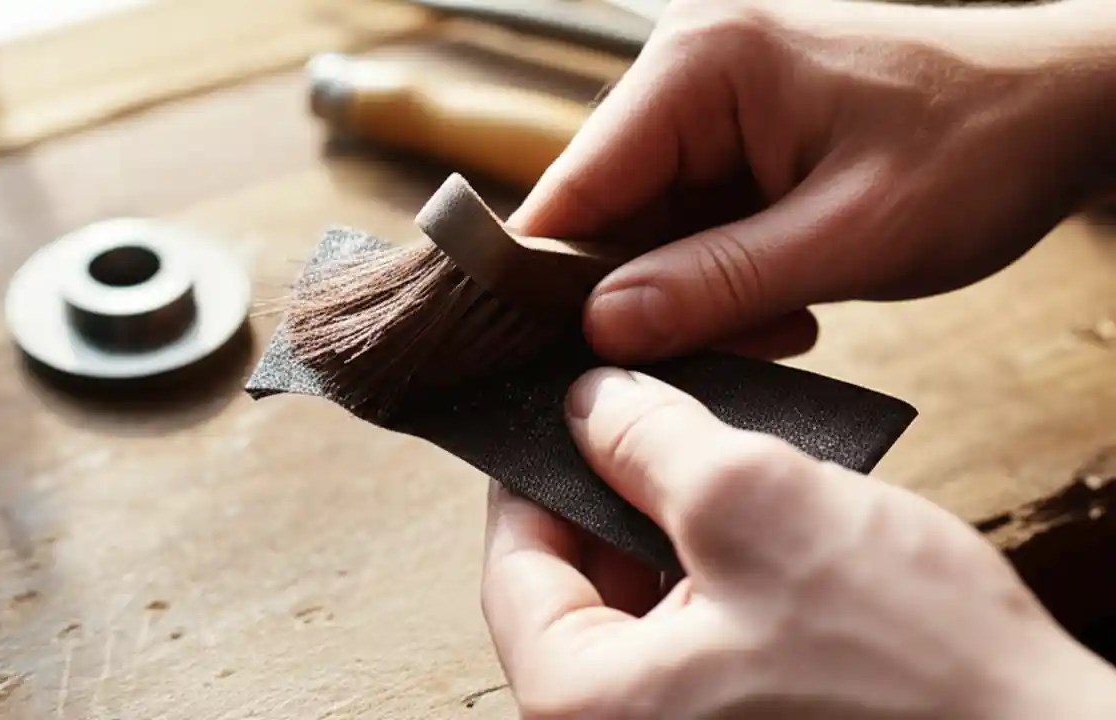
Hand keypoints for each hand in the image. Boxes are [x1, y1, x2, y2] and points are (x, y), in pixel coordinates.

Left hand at [482, 369, 1115, 718]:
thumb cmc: (911, 661)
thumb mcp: (757, 505)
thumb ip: (648, 441)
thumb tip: (586, 403)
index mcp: (585, 707)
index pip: (513, 565)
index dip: (537, 471)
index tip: (567, 413)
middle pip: (572, 587)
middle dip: (616, 498)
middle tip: (656, 426)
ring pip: (636, 609)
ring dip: (671, 534)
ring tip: (724, 475)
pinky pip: (691, 644)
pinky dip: (714, 580)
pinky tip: (763, 537)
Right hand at [511, 0, 1115, 361]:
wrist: (1066, 106)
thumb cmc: (980, 150)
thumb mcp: (849, 237)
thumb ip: (714, 285)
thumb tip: (598, 328)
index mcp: (700, 65)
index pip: (576, 186)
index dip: (549, 282)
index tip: (545, 363)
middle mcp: (688, 67)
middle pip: (606, 210)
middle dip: (646, 295)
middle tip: (719, 348)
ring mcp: (710, 96)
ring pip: (649, 224)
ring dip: (693, 291)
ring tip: (779, 318)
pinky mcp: (736, 126)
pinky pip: (692, 216)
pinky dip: (723, 271)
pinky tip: (783, 296)